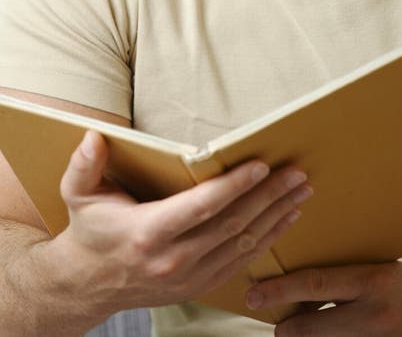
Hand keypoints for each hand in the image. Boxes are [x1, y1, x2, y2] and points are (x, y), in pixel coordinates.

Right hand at [51, 130, 311, 317]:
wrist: (87, 284)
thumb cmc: (90, 230)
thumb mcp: (78, 194)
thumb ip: (84, 166)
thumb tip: (92, 137)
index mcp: (148, 233)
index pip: (201, 207)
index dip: (234, 186)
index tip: (261, 165)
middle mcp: (172, 260)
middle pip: (232, 224)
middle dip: (269, 197)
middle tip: (297, 173)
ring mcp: (189, 277)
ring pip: (243, 244)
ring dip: (276, 216)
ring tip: (301, 191)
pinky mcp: (199, 285)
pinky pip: (242, 261)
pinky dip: (268, 239)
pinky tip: (286, 218)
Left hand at [246, 261, 401, 335]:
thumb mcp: (382, 268)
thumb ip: (348, 276)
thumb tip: (307, 282)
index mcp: (374, 281)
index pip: (316, 284)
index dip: (281, 290)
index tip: (255, 293)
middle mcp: (374, 315)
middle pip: (313, 327)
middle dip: (288, 328)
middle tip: (274, 323)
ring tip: (297, 329)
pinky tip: (327, 334)